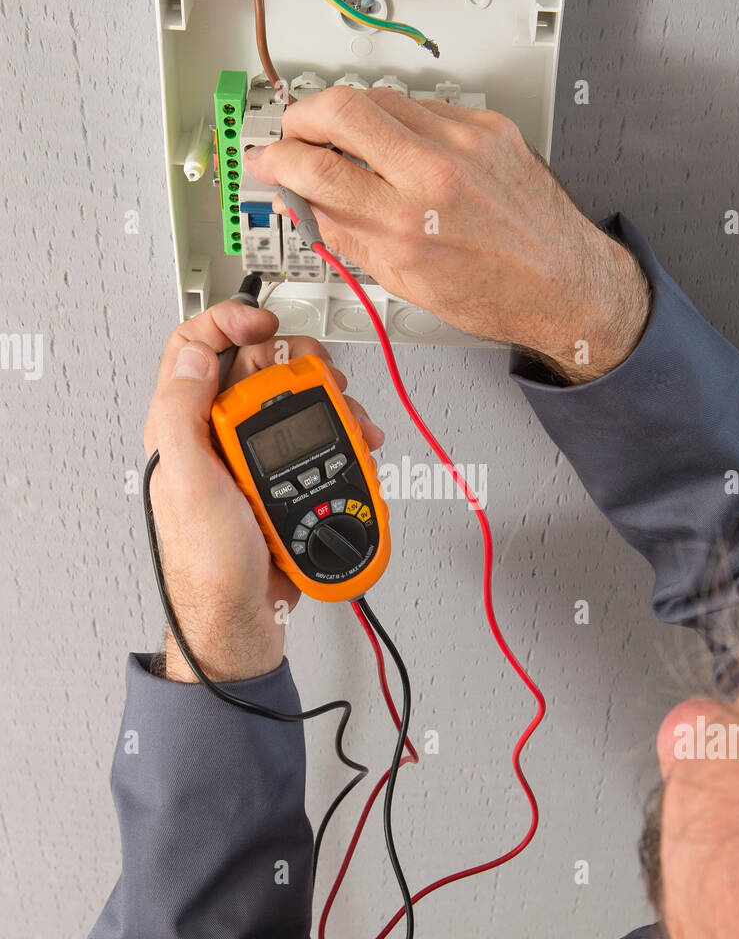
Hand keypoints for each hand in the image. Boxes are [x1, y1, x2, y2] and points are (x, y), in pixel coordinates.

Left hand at [144, 301, 384, 682]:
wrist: (244, 617)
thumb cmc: (210, 564)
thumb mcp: (188, 482)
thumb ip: (182, 412)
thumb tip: (193, 352)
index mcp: (184, 427)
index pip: (194, 346)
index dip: (230, 322)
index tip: (267, 324)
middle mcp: (216, 435)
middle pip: (258, 367)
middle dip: (297, 362)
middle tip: (321, 376)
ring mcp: (252, 458)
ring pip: (294, 402)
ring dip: (330, 402)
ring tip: (349, 418)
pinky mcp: (283, 480)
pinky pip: (317, 442)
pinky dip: (343, 438)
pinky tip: (356, 449)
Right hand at [244, 85, 649, 381]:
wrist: (565, 283)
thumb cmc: (497, 294)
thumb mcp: (407, 283)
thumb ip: (351, 235)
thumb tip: (309, 202)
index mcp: (407, 225)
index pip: (317, 170)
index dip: (277, 159)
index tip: (268, 160)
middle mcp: (435, 176)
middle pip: (342, 108)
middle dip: (304, 115)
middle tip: (296, 133)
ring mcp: (465, 143)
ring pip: (381, 97)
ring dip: (350, 114)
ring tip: (344, 141)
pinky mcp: (489, 127)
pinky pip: (424, 107)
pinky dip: (400, 122)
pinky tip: (399, 147)